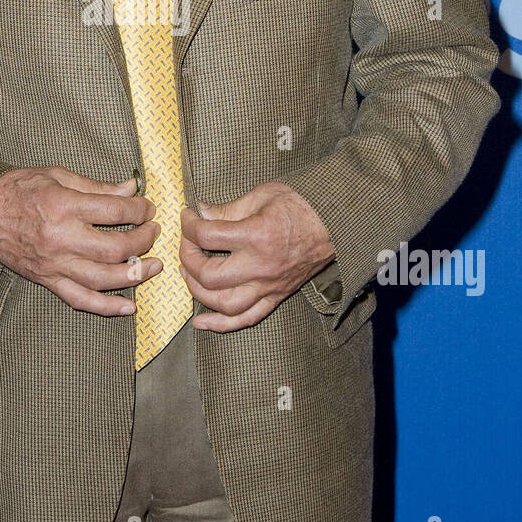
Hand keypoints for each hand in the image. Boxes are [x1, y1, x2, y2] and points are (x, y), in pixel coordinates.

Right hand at [0, 167, 160, 316]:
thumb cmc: (17, 189)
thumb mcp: (57, 175)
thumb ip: (96, 186)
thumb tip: (131, 189)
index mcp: (63, 206)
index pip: (114, 210)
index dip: (139, 209)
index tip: (148, 207)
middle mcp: (60, 239)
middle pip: (114, 248)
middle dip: (143, 240)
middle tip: (154, 232)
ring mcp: (54, 265)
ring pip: (103, 279)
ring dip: (135, 275)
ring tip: (154, 266)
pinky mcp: (47, 281)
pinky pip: (81, 300)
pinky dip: (107, 307)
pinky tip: (129, 307)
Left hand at [180, 182, 335, 333]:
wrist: (334, 224)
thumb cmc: (300, 206)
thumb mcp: (262, 196)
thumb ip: (228, 208)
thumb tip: (200, 212)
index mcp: (257, 236)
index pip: (208, 236)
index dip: (189, 225)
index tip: (187, 217)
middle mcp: (260, 267)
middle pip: (209, 275)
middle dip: (188, 259)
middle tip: (187, 244)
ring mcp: (268, 287)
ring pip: (223, 304)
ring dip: (197, 291)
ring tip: (189, 274)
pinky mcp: (276, 297)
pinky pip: (246, 319)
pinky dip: (221, 325)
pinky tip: (201, 322)